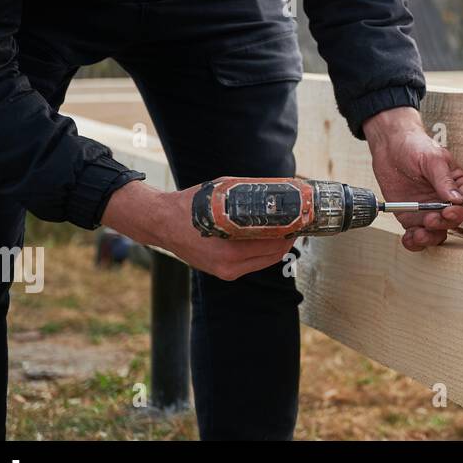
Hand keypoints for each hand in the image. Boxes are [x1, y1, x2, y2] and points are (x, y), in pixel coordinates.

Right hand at [102, 179, 294, 279]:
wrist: (161, 223)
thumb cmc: (190, 206)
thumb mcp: (222, 194)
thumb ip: (248, 196)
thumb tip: (276, 190)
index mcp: (229, 249)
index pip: (273, 244)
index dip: (291, 231)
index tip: (300, 219)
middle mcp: (228, 265)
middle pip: (273, 255)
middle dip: (287, 239)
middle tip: (297, 223)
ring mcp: (224, 271)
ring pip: (264, 261)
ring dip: (276, 246)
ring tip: (285, 228)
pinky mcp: (222, 272)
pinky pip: (251, 264)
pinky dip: (262, 251)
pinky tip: (266, 237)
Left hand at [364, 107, 462, 250]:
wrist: (390, 146)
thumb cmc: (415, 146)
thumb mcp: (433, 159)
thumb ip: (444, 180)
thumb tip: (457, 200)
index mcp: (456, 184)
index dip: (458, 211)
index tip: (447, 211)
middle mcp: (444, 200)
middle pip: (451, 222)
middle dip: (441, 224)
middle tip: (429, 219)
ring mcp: (428, 210)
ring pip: (436, 232)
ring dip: (428, 238)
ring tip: (418, 234)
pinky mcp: (411, 217)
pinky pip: (416, 234)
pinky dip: (413, 241)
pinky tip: (408, 238)